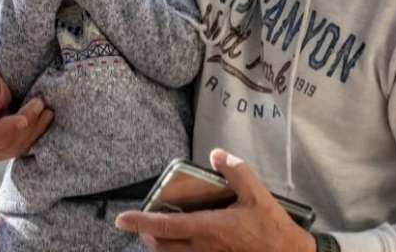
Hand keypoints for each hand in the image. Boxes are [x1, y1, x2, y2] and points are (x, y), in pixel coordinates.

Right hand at [0, 63, 53, 161]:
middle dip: (25, 126)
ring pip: (15, 149)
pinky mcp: (5, 153)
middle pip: (2, 143)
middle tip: (40, 104)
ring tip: (46, 111)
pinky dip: (36, 135)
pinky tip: (45, 119)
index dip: (5, 129)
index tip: (24, 119)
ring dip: (33, 131)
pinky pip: (22, 150)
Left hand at [115, 149, 316, 251]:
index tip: (120, 219)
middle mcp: (203, 250)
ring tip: (159, 234)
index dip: (139, 222)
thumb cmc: (275, 231)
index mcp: (208, 229)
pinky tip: (184, 246)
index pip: (164, 226)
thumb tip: (216, 154)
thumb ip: (236, 172)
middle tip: (143, 224)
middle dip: (147, 235)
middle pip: (161, 247)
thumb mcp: (258, 196)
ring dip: (161, 247)